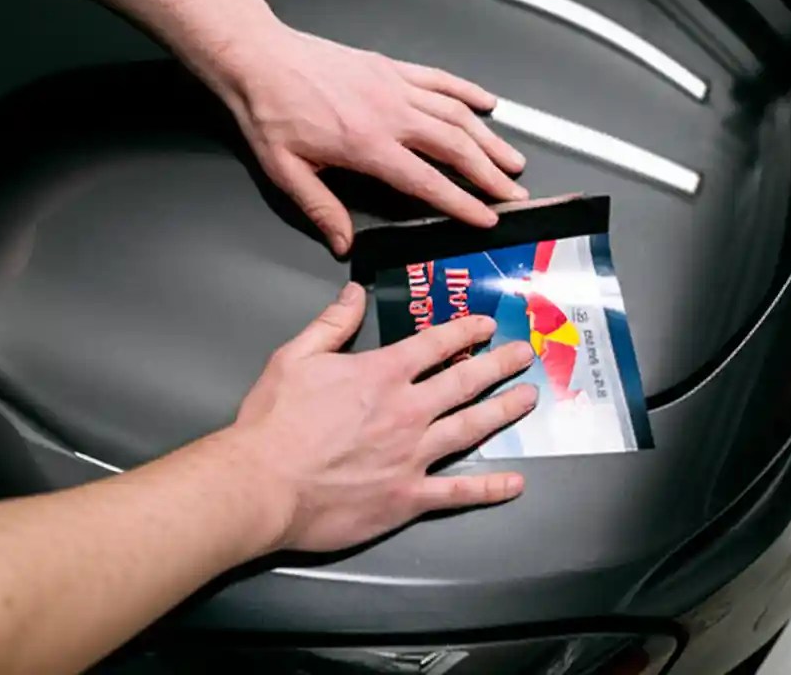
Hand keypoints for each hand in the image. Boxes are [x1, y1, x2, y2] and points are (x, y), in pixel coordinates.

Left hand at [201, 21, 528, 253]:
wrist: (258, 59)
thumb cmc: (269, 113)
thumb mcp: (286, 172)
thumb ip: (320, 209)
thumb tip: (344, 244)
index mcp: (366, 146)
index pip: (427, 181)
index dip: (462, 203)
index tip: (487, 218)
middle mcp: (389, 114)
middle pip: (454, 147)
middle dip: (490, 174)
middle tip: (515, 194)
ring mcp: (394, 87)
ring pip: (455, 114)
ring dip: (488, 139)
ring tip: (513, 159)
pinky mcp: (390, 68)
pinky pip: (439, 79)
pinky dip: (467, 92)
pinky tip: (487, 104)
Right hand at [230, 283, 536, 551]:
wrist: (262, 485)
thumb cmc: (273, 425)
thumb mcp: (295, 358)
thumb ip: (332, 324)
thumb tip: (355, 293)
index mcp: (381, 375)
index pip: (435, 345)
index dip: (465, 331)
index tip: (486, 325)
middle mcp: (406, 412)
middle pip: (466, 382)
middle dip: (499, 364)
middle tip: (524, 355)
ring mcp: (412, 456)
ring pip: (472, 428)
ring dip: (504, 411)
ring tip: (527, 399)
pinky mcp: (408, 497)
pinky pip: (458, 492)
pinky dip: (490, 489)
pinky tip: (514, 483)